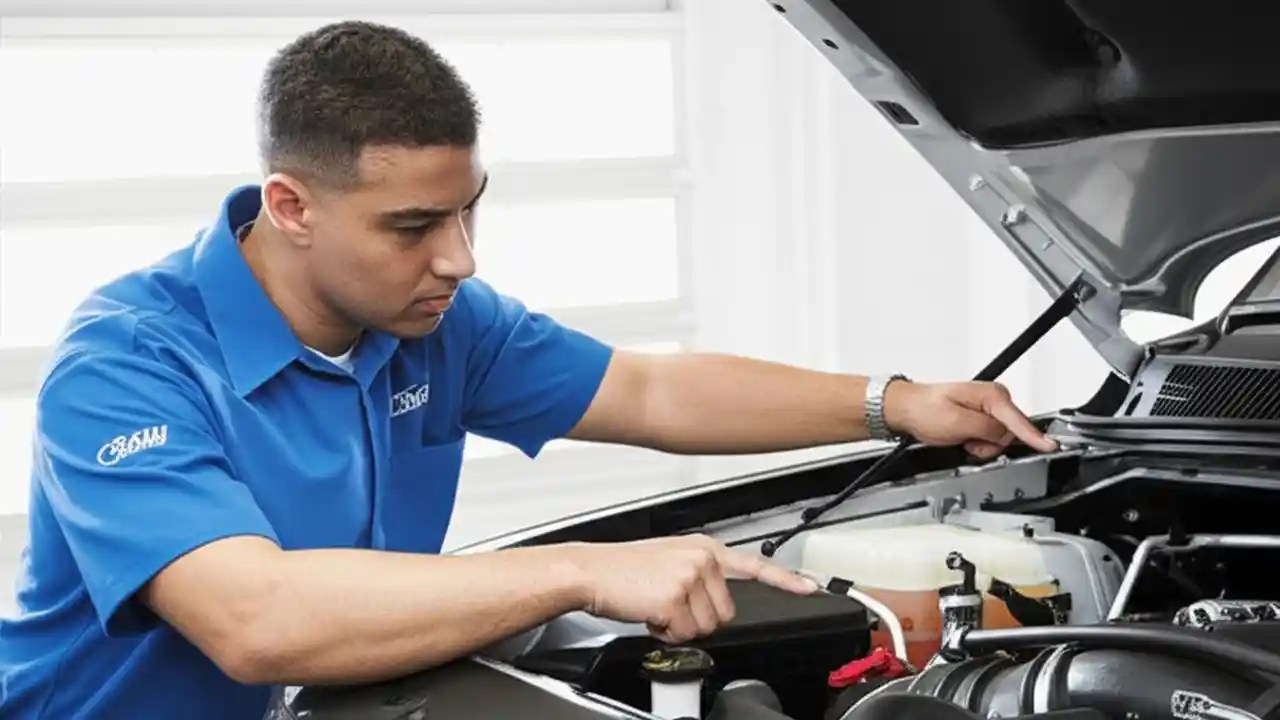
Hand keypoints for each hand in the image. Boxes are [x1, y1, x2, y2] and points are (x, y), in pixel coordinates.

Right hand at [566, 534, 817, 643]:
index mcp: (704, 548)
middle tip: (668, 602)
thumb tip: (717, 603)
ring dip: (680, 626)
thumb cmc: (625, 569)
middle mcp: (702, 559)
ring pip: (706, 627)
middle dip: (696, 617)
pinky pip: (684, 634)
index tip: (810, 587)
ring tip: (656, 604)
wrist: (593, 571)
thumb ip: (701, 575)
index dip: (785, 580)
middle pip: (725, 613)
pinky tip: (649, 612)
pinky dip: (665, 631)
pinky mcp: (676, 597)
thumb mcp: (671, 561)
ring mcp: (690, 577)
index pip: (753, 565)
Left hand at [883, 380, 1057, 458]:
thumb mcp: (957, 423)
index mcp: (992, 396)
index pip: (1020, 421)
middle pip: (1010, 434)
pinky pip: (991, 437)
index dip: (1035, 437)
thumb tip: (1004, 436)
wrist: (907, 409)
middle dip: (990, 444)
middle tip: (967, 440)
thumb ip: (987, 430)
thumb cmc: (925, 410)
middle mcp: (994, 399)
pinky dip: (978, 443)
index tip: (1051, 446)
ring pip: (1000, 439)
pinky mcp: (982, 417)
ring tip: (962, 438)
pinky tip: (964, 438)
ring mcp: (989, 408)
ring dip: (982, 445)